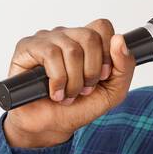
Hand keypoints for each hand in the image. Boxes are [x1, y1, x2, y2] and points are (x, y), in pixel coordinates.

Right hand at [2, 19, 136, 147]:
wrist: (51, 126)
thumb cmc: (78, 107)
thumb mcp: (113, 91)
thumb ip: (125, 66)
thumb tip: (120, 40)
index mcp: (86, 42)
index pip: (102, 27)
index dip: (108, 53)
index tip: (103, 76)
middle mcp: (66, 36)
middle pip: (90, 37)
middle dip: (91, 71)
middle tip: (85, 89)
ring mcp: (46, 39)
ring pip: (72, 49)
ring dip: (74, 81)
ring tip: (69, 95)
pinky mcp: (27, 47)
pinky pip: (50, 54)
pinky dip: (58, 80)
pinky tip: (55, 93)